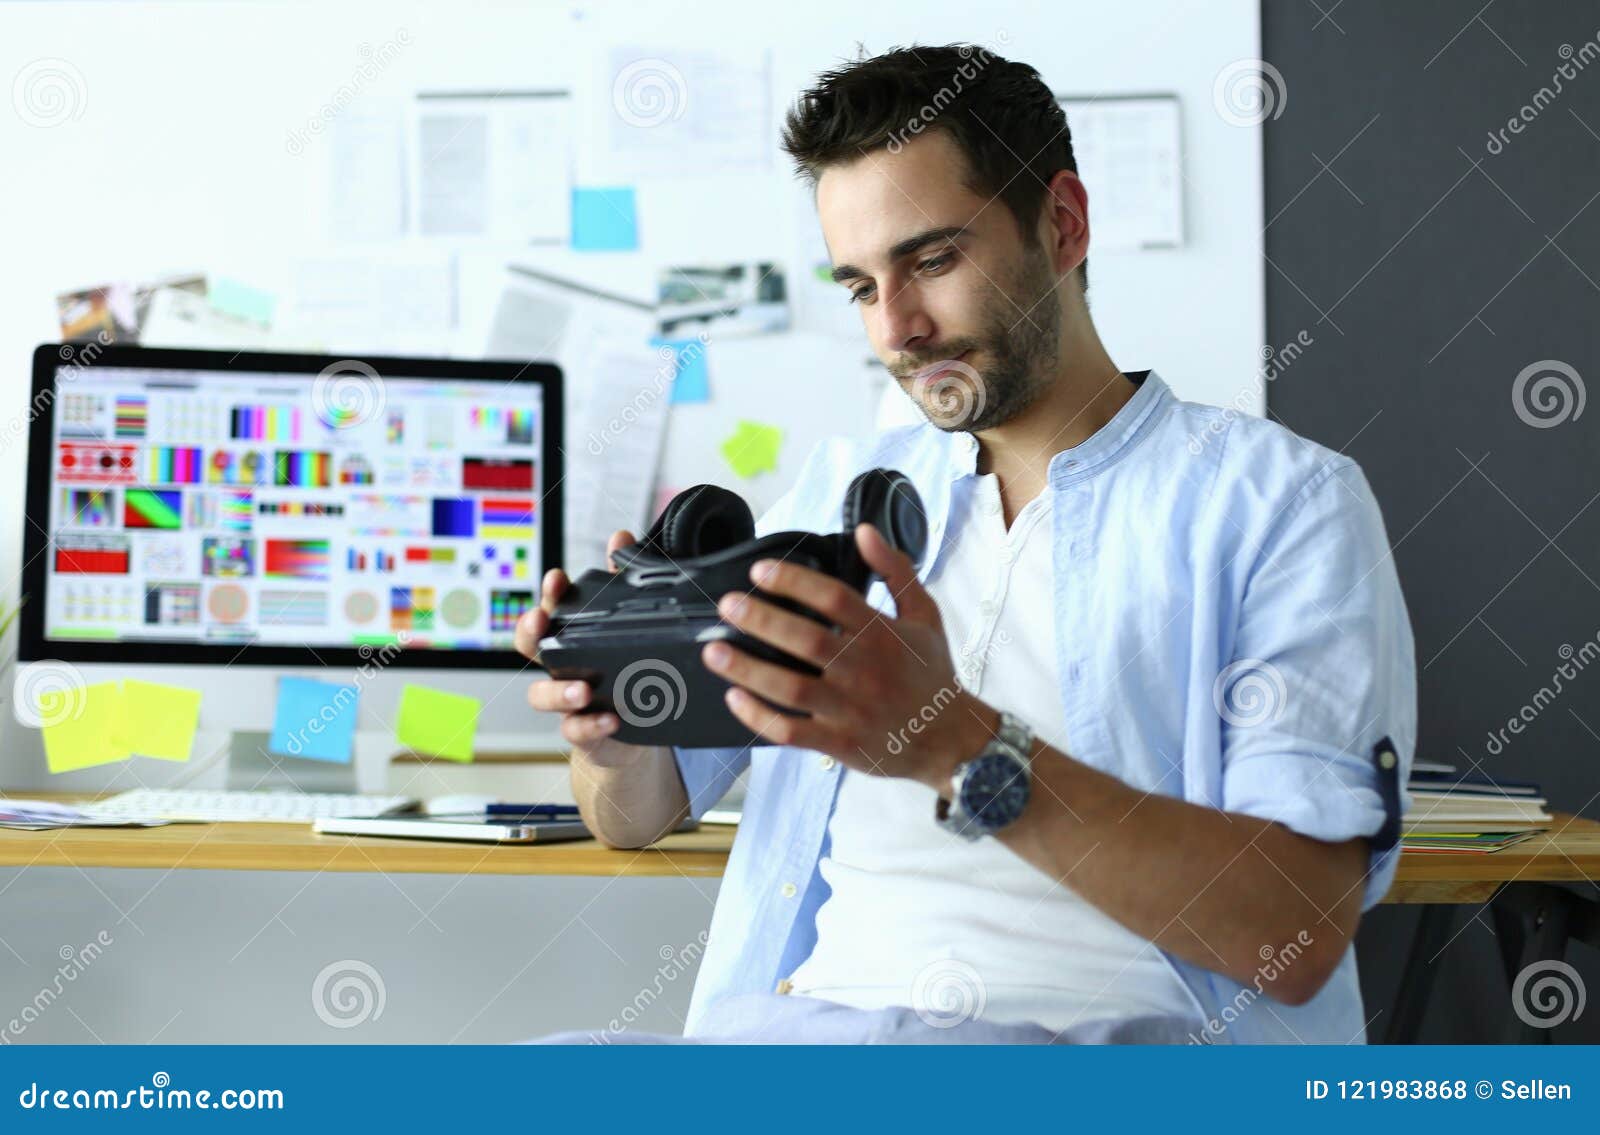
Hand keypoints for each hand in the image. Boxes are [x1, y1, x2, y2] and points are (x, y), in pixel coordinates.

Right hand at [515, 529, 639, 751]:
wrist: (634, 732)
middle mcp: (561, 669)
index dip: (547, 596)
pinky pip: (575, 732)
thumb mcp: (625, 627)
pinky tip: (608, 720)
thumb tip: (621, 539)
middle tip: (541, 622)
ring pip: (542, 696)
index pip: (548, 612)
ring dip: (559, 690)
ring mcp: (568, 703)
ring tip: (582, 689)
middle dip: (530, 631)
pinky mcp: (584, 733)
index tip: (557, 579)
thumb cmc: (623, 673)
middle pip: (530, 648)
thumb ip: (620, 586)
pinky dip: (589, 726)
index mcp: (569, 640)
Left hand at [701, 523, 998, 790]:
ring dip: (749, 670)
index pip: (834, 598)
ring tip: (714, 652)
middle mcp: (864, 670)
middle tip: (727, 606)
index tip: (759, 572)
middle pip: (807, 639)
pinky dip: (760, 717)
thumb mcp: (925, 614)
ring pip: (792, 688)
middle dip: (762, 620)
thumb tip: (864, 530)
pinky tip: (734, 698)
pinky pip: (792, 731)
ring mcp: (850, 709)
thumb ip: (895, 571)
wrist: (950, 739)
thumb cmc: (932, 673)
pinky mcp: (840, 742)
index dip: (794, 581)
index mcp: (882, 634)